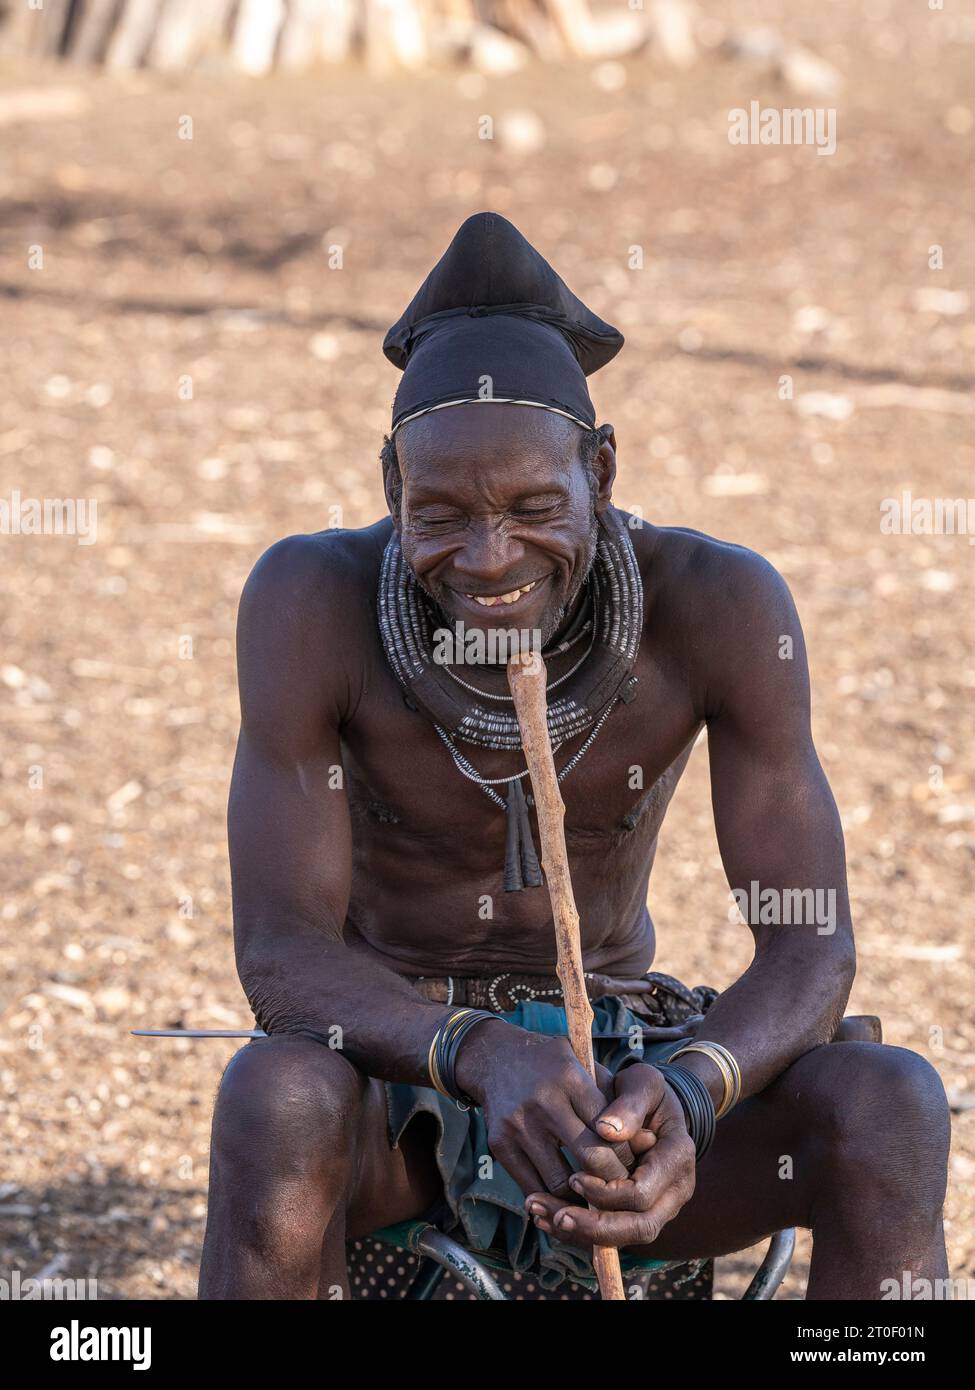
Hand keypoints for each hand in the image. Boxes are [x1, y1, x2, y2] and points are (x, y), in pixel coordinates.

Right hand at [454, 1021, 633, 1200]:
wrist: (496, 1057)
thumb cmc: (553, 1064)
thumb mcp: (584, 1064)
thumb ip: (613, 1100)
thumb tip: (648, 1142)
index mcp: (570, 1078)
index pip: (610, 1130)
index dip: (628, 1154)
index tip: (634, 1165)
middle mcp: (544, 1102)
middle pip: (590, 1159)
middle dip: (611, 1181)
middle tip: (621, 1189)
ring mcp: (518, 1125)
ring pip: (561, 1182)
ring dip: (582, 1196)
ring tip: (596, 1198)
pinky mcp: (499, 1145)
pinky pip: (532, 1187)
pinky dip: (552, 1199)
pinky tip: (566, 1197)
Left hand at [524, 1062, 695, 1249]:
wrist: (653, 1105)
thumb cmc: (645, 1091)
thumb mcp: (643, 1084)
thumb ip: (630, 1104)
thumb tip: (607, 1131)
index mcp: (677, 1158)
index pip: (642, 1193)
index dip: (607, 1192)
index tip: (574, 1178)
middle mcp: (674, 1191)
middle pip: (639, 1227)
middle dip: (595, 1228)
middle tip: (555, 1216)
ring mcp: (659, 1206)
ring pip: (624, 1237)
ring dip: (581, 1233)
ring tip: (540, 1214)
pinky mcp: (637, 1213)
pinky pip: (611, 1233)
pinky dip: (578, 1231)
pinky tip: (546, 1218)